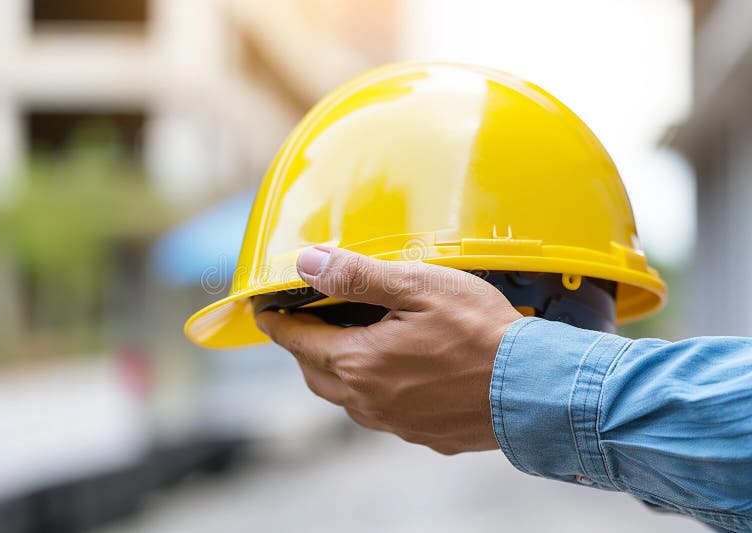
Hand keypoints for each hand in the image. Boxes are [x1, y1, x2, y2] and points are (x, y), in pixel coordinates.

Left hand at [255, 246, 521, 454]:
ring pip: (344, 396)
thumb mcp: (418, 287)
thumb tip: (307, 263)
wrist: (533, 389)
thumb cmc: (481, 333)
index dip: (277, 322)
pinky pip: (377, 412)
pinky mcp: (420, 433)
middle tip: (306, 322)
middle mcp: (368, 400)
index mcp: (359, 362)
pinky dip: (368, 390)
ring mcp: (394, 422)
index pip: (297, 341)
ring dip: (334, 370)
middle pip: (314, 372)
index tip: (265, 311)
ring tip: (346, 344)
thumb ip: (358, 275)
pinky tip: (390, 373)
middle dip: (303, 346)